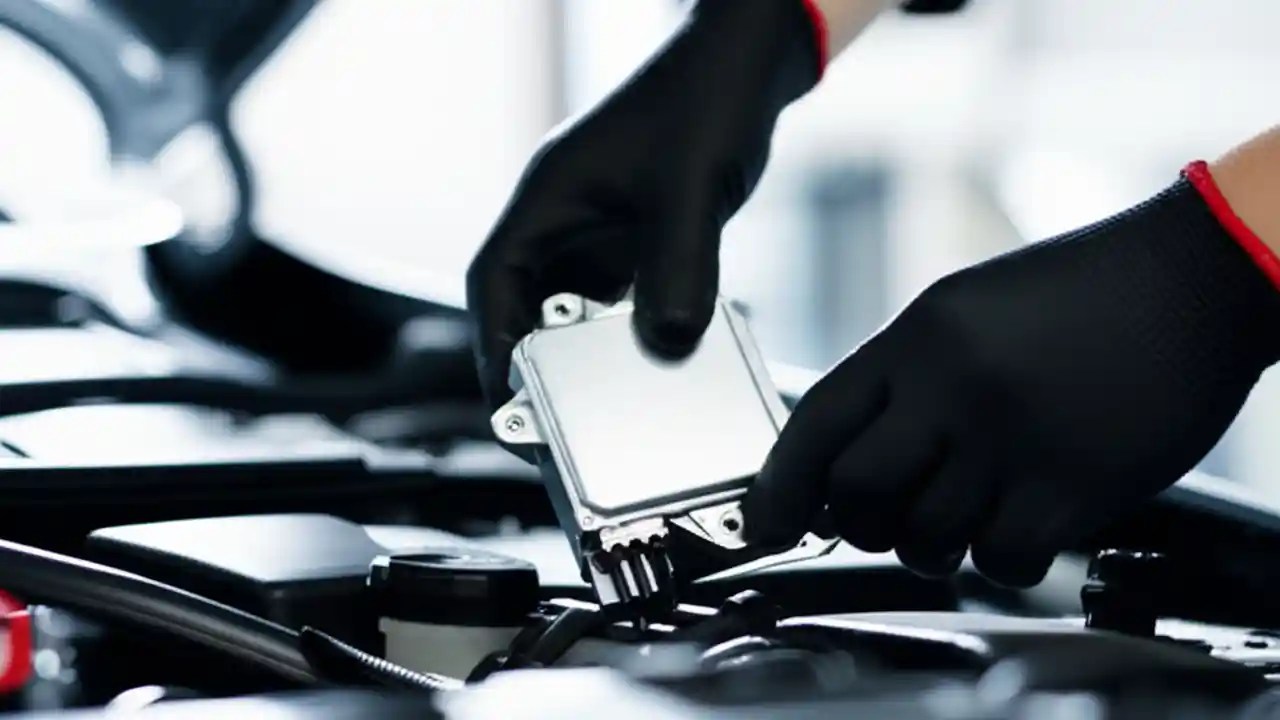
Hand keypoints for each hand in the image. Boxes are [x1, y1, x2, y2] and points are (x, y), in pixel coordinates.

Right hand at [466, 0, 821, 407]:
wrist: (748, 63)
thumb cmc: (707, 97)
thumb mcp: (690, 188)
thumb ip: (678, 265)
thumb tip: (667, 343)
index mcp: (548, 198)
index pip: (495, 283)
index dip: (494, 347)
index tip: (510, 402)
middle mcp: (564, 218)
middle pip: (527, 304)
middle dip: (537, 364)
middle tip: (559, 422)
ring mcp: (601, 228)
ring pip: (575, 307)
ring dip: (586, 353)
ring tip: (607, 405)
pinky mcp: (639, 236)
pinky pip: (622, 298)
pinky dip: (631, 332)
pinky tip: (657, 356)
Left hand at [743, 174, 1279, 586]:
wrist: (1192, 279)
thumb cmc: (1073, 296)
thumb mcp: (962, 310)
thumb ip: (897, 377)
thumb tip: (836, 463)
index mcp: (918, 337)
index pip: (816, 422)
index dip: (779, 484)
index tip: (764, 524)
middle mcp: (953, 387)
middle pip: (856, 492)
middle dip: (857, 520)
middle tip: (881, 515)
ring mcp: (1013, 439)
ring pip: (924, 536)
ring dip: (931, 542)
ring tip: (963, 510)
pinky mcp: (1073, 485)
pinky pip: (999, 560)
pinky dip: (998, 556)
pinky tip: (1017, 521)